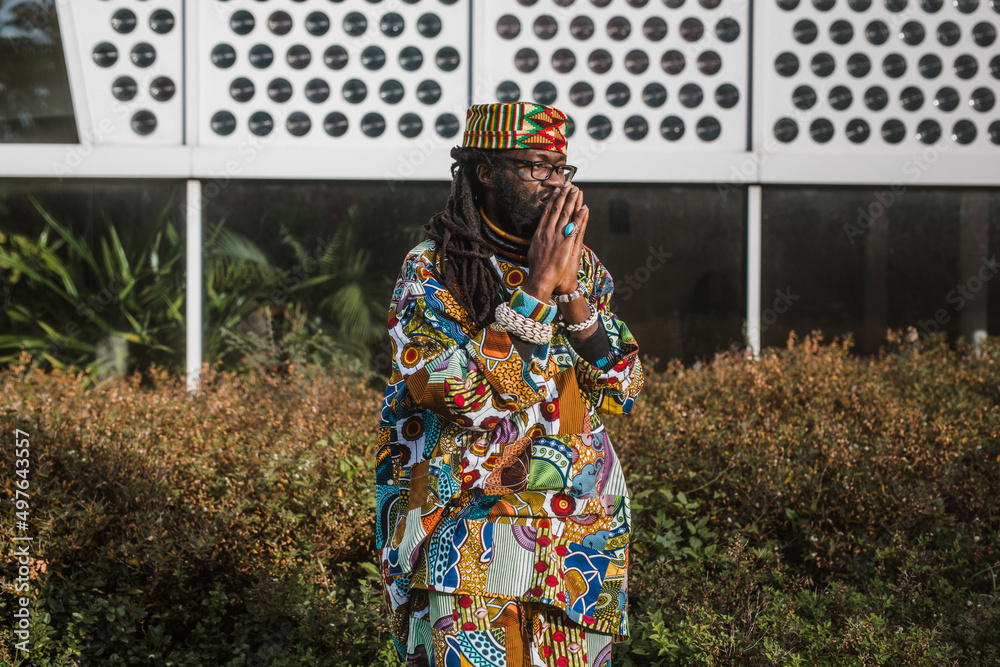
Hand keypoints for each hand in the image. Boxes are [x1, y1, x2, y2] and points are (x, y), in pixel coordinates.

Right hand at [521, 183, 588, 302]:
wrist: (540, 279)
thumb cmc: (537, 270)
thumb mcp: (533, 252)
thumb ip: (537, 243)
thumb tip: (536, 239)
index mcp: (539, 234)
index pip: (547, 213)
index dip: (553, 201)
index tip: (557, 191)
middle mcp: (548, 233)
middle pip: (557, 210)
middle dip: (563, 196)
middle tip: (569, 185)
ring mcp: (557, 238)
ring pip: (566, 216)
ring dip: (572, 202)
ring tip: (577, 191)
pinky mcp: (566, 245)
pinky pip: (574, 228)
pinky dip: (580, 218)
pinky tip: (584, 209)